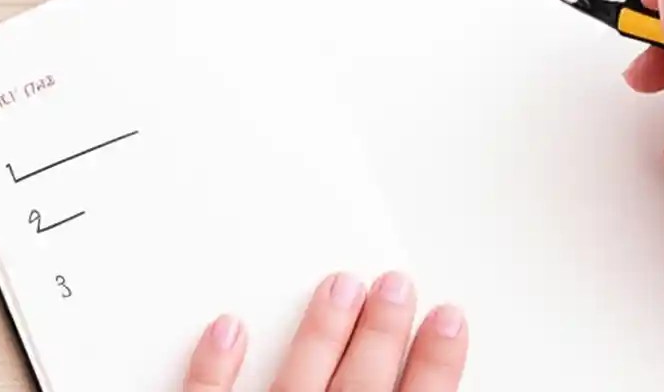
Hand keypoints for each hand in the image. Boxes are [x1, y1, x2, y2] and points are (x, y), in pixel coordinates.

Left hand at [183, 271, 467, 391]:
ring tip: (338, 284)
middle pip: (361, 385)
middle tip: (395, 282)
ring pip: (295, 383)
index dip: (437, 363)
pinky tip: (227, 328)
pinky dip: (215, 368)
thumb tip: (420, 385)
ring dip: (321, 331)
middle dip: (383, 330)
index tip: (449, 320)